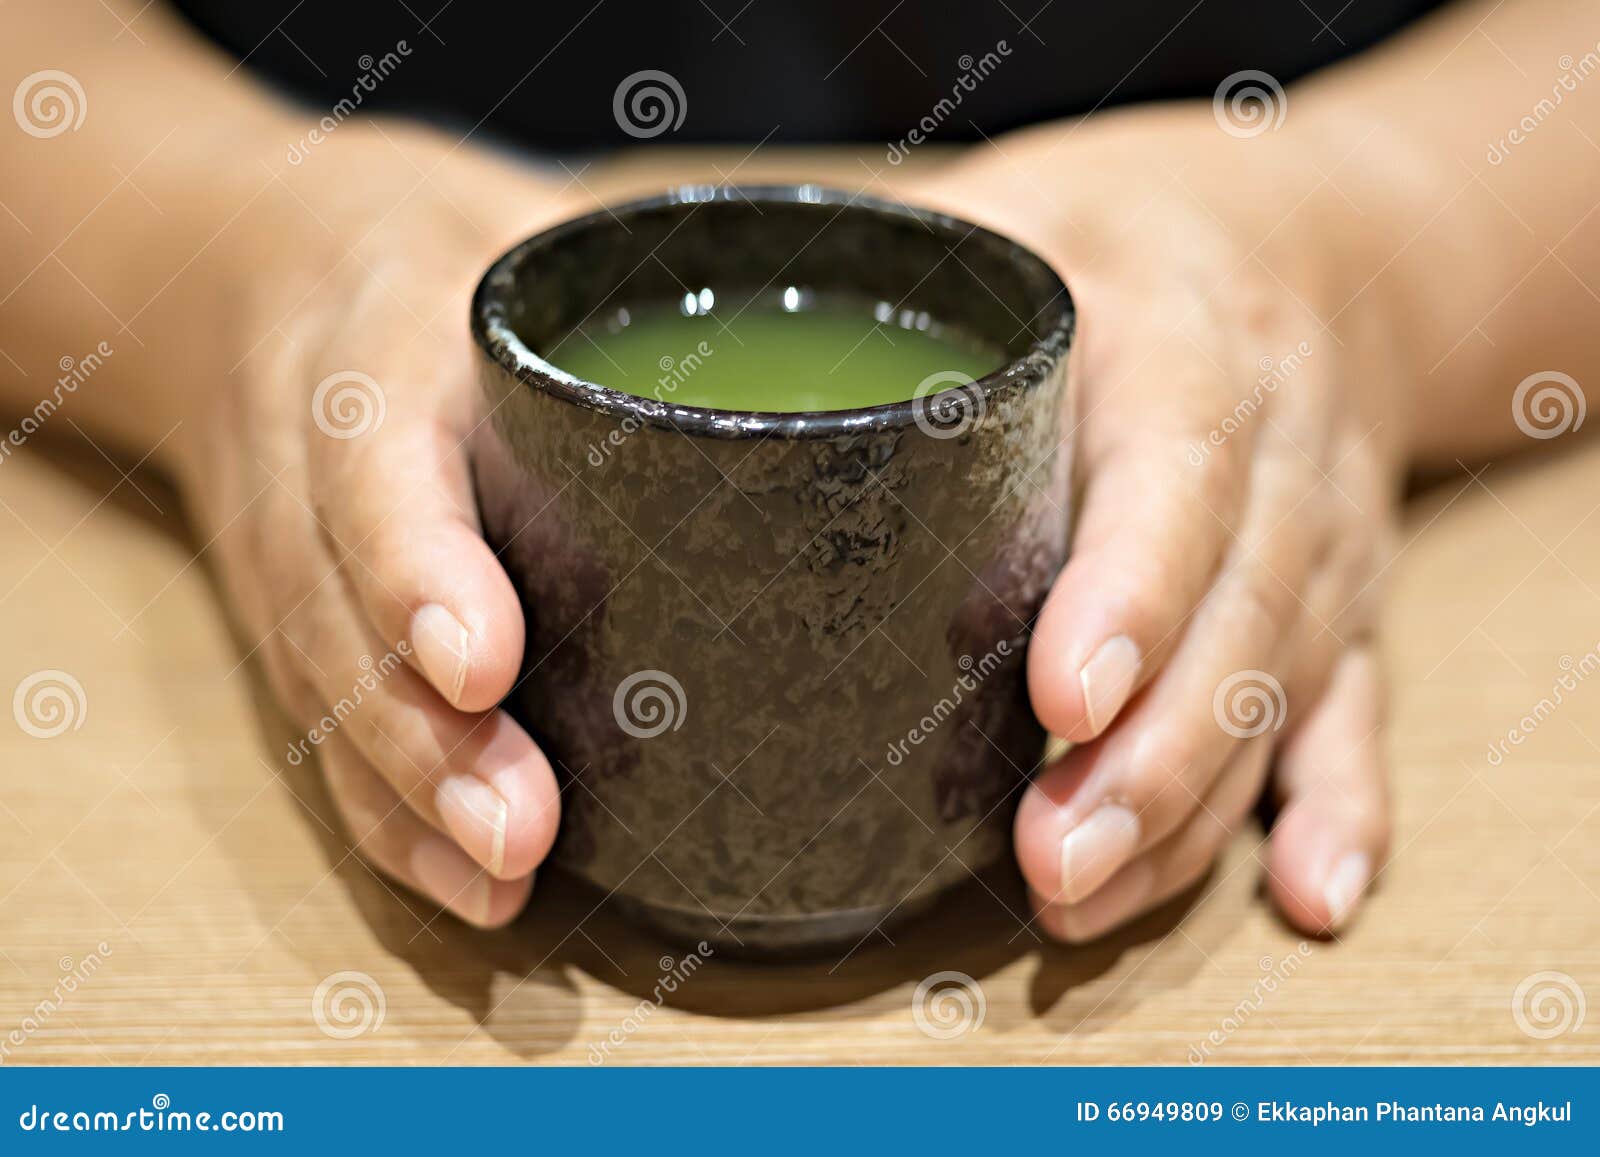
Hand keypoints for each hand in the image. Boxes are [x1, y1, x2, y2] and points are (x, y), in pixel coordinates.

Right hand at [171, 128, 581, 926]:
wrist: (251, 262)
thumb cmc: (439, 257)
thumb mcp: (526, 238)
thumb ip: (654, 314)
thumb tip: (884, 410)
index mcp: (373, 343)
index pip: (374, 458)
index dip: (418, 568)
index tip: (484, 665)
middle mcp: (307, 457)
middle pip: (333, 615)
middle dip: (422, 739)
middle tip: (521, 832)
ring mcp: (282, 544)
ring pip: (318, 689)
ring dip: (406, 802)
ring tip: (502, 882)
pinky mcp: (289, 611)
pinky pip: (319, 723)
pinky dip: (384, 814)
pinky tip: (464, 883)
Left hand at [910, 108, 1403, 940]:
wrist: (1312, 238)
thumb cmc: (1117, 235)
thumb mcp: (1007, 220)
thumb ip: (875, 298)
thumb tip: (639, 358)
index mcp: (1188, 337)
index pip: (1178, 469)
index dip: (1131, 589)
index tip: (1060, 700)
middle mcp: (1279, 443)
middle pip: (1241, 613)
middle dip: (1150, 756)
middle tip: (1046, 862)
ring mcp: (1328, 533)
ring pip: (1285, 685)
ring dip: (1194, 809)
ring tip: (1086, 898)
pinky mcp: (1350, 600)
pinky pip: (1358, 711)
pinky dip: (1340, 808)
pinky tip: (1309, 895)